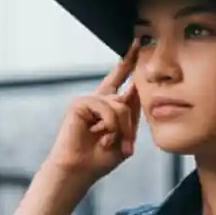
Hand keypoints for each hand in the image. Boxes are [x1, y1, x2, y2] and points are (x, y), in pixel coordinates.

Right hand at [13, 48, 140, 214]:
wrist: (79, 171)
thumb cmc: (99, 159)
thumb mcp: (124, 136)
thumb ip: (130, 114)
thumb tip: (134, 89)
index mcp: (108, 107)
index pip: (121, 79)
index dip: (128, 62)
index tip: (136, 43)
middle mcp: (98, 100)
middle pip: (126, 95)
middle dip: (129, 122)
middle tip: (125, 145)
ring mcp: (88, 100)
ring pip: (119, 105)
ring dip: (121, 128)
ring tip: (113, 144)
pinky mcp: (79, 104)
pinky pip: (106, 107)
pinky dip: (109, 125)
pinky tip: (102, 136)